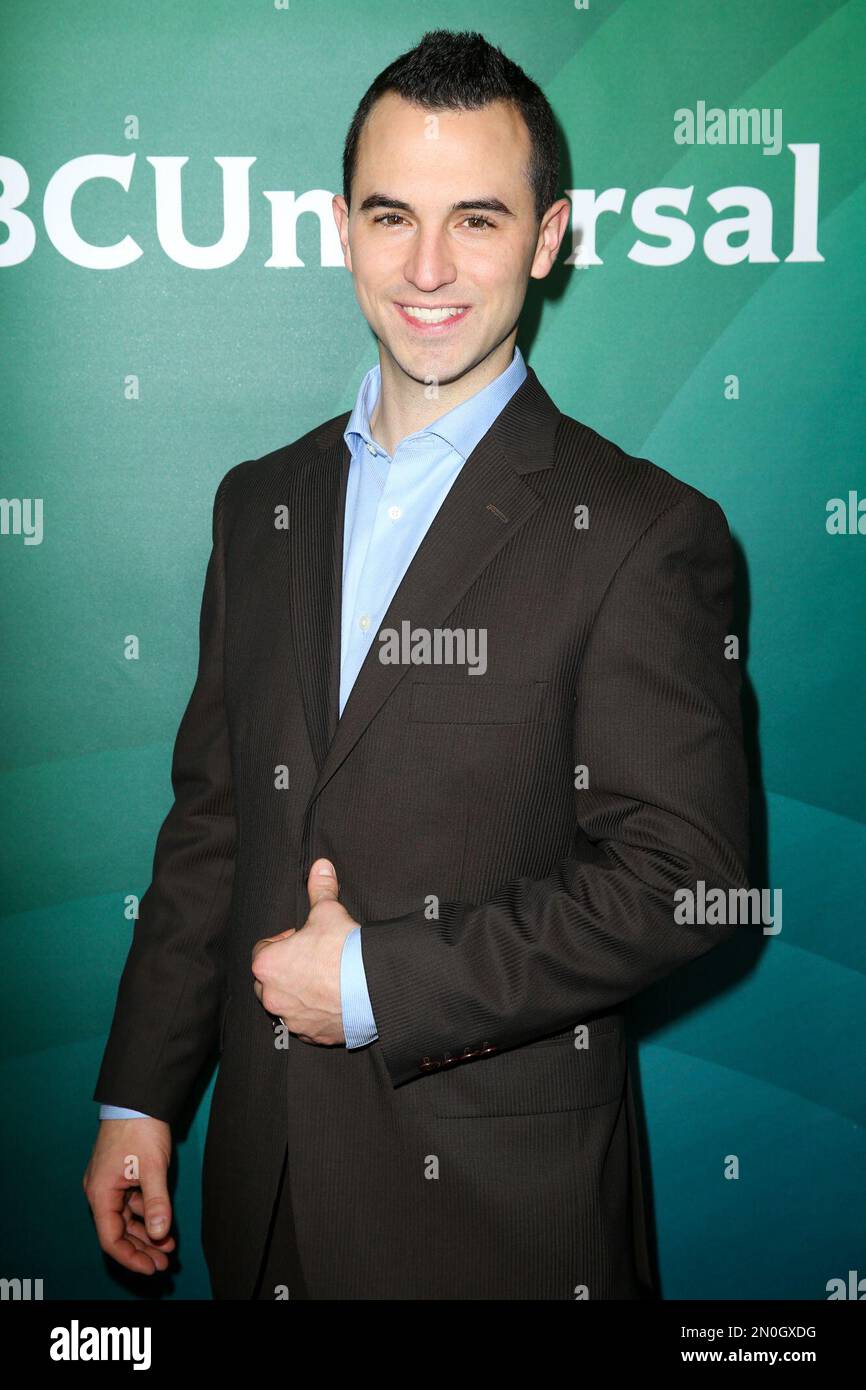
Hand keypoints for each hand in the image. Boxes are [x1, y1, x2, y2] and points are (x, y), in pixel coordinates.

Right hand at [83, 1117, 174, 1274]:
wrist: (138, 1098)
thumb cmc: (141, 1129)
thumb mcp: (153, 1168)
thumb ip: (156, 1202)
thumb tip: (160, 1233)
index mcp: (101, 1193)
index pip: (111, 1238)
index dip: (131, 1257)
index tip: (151, 1267)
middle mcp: (100, 1191)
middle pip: (118, 1231)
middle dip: (141, 1249)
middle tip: (164, 1263)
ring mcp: (109, 1183)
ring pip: (125, 1218)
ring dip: (146, 1233)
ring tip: (169, 1247)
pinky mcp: (119, 1175)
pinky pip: (129, 1203)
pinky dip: (145, 1214)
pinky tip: (162, 1222)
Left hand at [251, 859, 358, 1045]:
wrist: (374, 986)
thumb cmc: (345, 949)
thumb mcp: (329, 911)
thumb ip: (320, 889)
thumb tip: (320, 865)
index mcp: (267, 964)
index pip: (263, 950)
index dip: (283, 942)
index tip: (303, 939)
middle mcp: (272, 996)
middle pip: (270, 980)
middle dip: (287, 970)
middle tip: (314, 960)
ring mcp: (292, 1019)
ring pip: (288, 1004)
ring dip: (301, 994)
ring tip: (328, 981)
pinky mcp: (313, 1035)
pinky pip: (308, 1023)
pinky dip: (317, 1013)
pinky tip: (337, 1000)